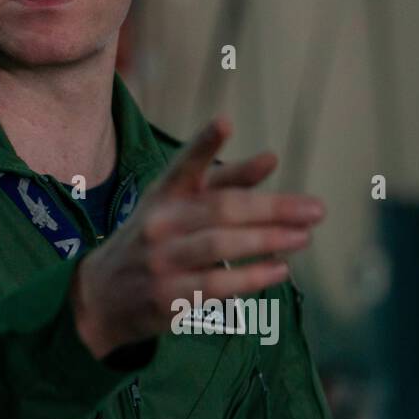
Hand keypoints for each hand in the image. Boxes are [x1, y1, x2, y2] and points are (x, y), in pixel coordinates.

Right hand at [71, 117, 324, 359]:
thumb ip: (225, 182)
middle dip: (273, 208)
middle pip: (221, 209)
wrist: (102, 296)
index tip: (225, 121)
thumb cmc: (154, 241)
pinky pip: (216, 284)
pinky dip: (252, 277)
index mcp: (162, 194)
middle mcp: (158, 223)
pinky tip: (280, 270)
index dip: (204, 143)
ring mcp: (160, 260)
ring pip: (220, 245)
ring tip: (304, 238)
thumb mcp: (177, 206)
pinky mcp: (166, 298)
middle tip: (316, 210)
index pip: (184, 165)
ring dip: (268, 240)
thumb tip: (272, 158)